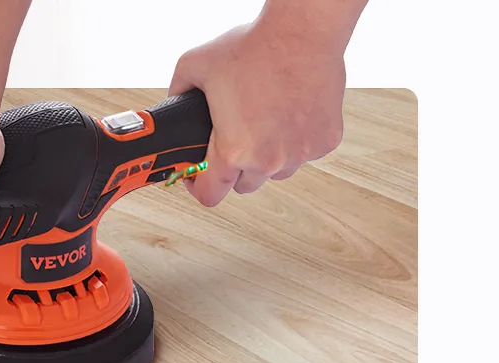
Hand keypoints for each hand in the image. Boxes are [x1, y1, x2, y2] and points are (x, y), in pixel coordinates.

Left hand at [169, 19, 348, 205]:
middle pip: (244, 185)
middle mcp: (270, 159)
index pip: (211, 195)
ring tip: (260, 124)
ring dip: (266, 158)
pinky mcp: (325, 141)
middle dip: (233, 169)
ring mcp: (301, 153)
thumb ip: (177, 93)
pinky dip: (293, 141)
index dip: (199, 188)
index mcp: (234, 150)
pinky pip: (303, 153)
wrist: (302, 31)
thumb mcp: (193, 66)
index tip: (197, 177)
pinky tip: (286, 114)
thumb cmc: (253, 47)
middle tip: (230, 141)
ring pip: (276, 171)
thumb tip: (172, 105)